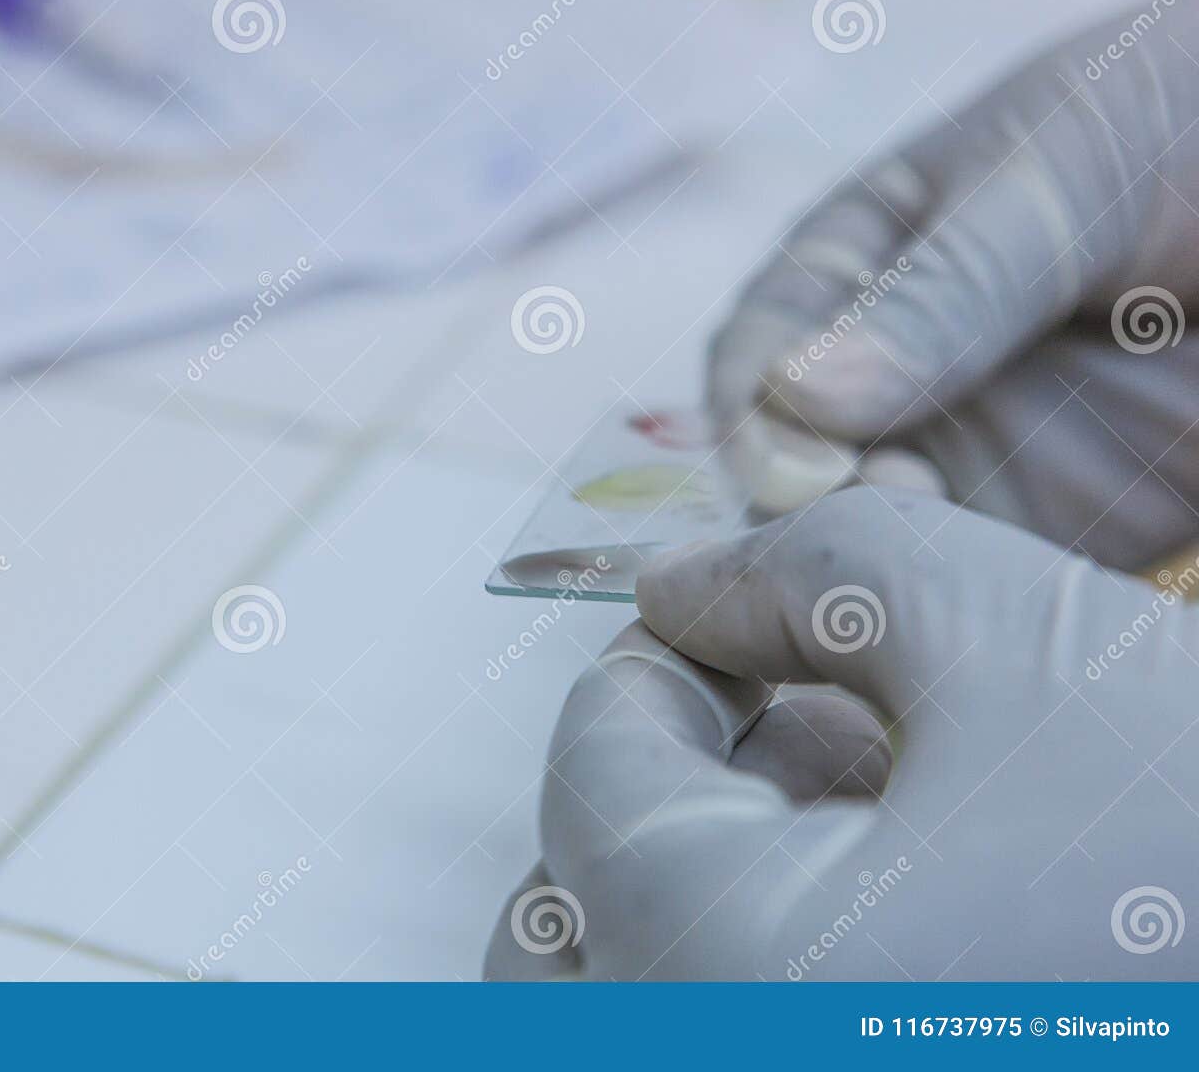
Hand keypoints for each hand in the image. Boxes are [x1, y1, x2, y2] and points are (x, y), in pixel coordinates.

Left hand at [484, 489, 1198, 979]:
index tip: (744, 619)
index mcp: (716, 960)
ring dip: (712, 868)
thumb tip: (684, 584)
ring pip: (637, 983)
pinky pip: (731, 1020)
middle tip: (781, 709)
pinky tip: (904, 892)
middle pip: (575, 902)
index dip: (669, 657)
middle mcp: (705, 1056)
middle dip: (666, 781)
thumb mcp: (1013, 629)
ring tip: (868, 796)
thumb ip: (811, 566)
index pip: (594, 762)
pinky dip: (768, 950)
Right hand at [712, 0, 1198, 570]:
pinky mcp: (1066, 518)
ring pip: (876, 532)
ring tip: (925, 566)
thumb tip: (798, 393)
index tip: (790, 461)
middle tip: (867, 521)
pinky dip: (959, 601)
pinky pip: (979, 578)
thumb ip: (940, 287)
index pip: (763, 347)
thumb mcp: (1057, 171)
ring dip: (879, 560)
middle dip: (807, 503)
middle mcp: (899, 366)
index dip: (756, 406)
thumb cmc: (1185, 120)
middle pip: (799, 461)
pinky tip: (976, 601)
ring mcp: (981, 444)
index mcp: (865, 260)